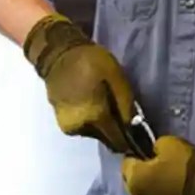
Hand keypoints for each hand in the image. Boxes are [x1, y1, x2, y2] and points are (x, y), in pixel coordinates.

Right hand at [23, 13, 137, 153]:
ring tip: (104, 107)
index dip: (128, 142)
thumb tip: (133, 127)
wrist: (57, 52)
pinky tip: (91, 105)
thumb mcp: (116, 76)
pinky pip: (81, 125)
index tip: (137, 139)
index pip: (116, 141)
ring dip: (99, 125)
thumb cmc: (90, 61)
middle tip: (120, 116)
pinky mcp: (60, 119)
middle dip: (113, 131)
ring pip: (92, 132)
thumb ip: (126, 104)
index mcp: (95, 117)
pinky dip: (88, 119)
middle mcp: (80, 127)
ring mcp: (68, 125)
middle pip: (104, 138)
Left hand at [121, 135, 194, 194]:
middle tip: (154, 162)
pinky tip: (171, 186)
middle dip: (140, 171)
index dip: (136, 152)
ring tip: (164, 176)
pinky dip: (160, 193)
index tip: (145, 149)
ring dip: (150, 185)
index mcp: (134, 180)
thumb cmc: (186, 163)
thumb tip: (151, 152)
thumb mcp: (166, 143)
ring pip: (143, 192)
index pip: (126, 161)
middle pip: (132, 180)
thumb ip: (152, 147)